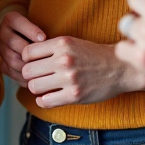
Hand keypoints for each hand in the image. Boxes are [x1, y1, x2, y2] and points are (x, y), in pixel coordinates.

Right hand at [0, 11, 45, 83]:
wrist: (26, 38)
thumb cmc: (39, 31)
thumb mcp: (40, 24)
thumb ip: (42, 31)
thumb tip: (49, 41)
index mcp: (11, 19)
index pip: (18, 22)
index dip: (31, 31)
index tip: (44, 38)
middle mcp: (3, 33)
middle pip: (13, 42)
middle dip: (30, 52)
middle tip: (46, 59)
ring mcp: (1, 49)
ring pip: (12, 59)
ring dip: (28, 66)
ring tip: (43, 71)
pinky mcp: (2, 63)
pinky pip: (10, 72)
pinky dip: (23, 77)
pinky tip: (36, 79)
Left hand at [21, 35, 144, 105]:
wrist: (120, 68)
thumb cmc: (93, 55)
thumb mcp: (71, 43)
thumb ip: (50, 48)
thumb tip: (24, 56)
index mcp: (61, 44)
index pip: (27, 52)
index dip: (27, 60)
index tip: (34, 64)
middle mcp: (64, 60)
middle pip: (27, 71)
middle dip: (29, 75)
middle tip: (37, 78)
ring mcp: (69, 78)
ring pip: (33, 87)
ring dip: (36, 89)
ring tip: (44, 87)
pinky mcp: (75, 96)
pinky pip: (45, 101)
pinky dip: (44, 101)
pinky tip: (50, 97)